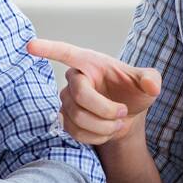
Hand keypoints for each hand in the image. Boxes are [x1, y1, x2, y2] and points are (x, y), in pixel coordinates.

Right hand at [28, 37, 161, 145]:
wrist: (126, 116)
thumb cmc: (133, 92)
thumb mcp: (147, 83)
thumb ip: (151, 79)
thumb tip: (152, 85)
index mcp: (90, 62)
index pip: (66, 53)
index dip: (48, 49)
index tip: (30, 46)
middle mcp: (74, 79)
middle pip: (80, 96)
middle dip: (104, 110)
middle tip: (122, 112)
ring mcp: (67, 100)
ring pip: (77, 117)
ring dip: (103, 126)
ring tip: (117, 123)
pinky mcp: (65, 120)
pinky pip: (75, 132)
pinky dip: (96, 136)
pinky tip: (106, 131)